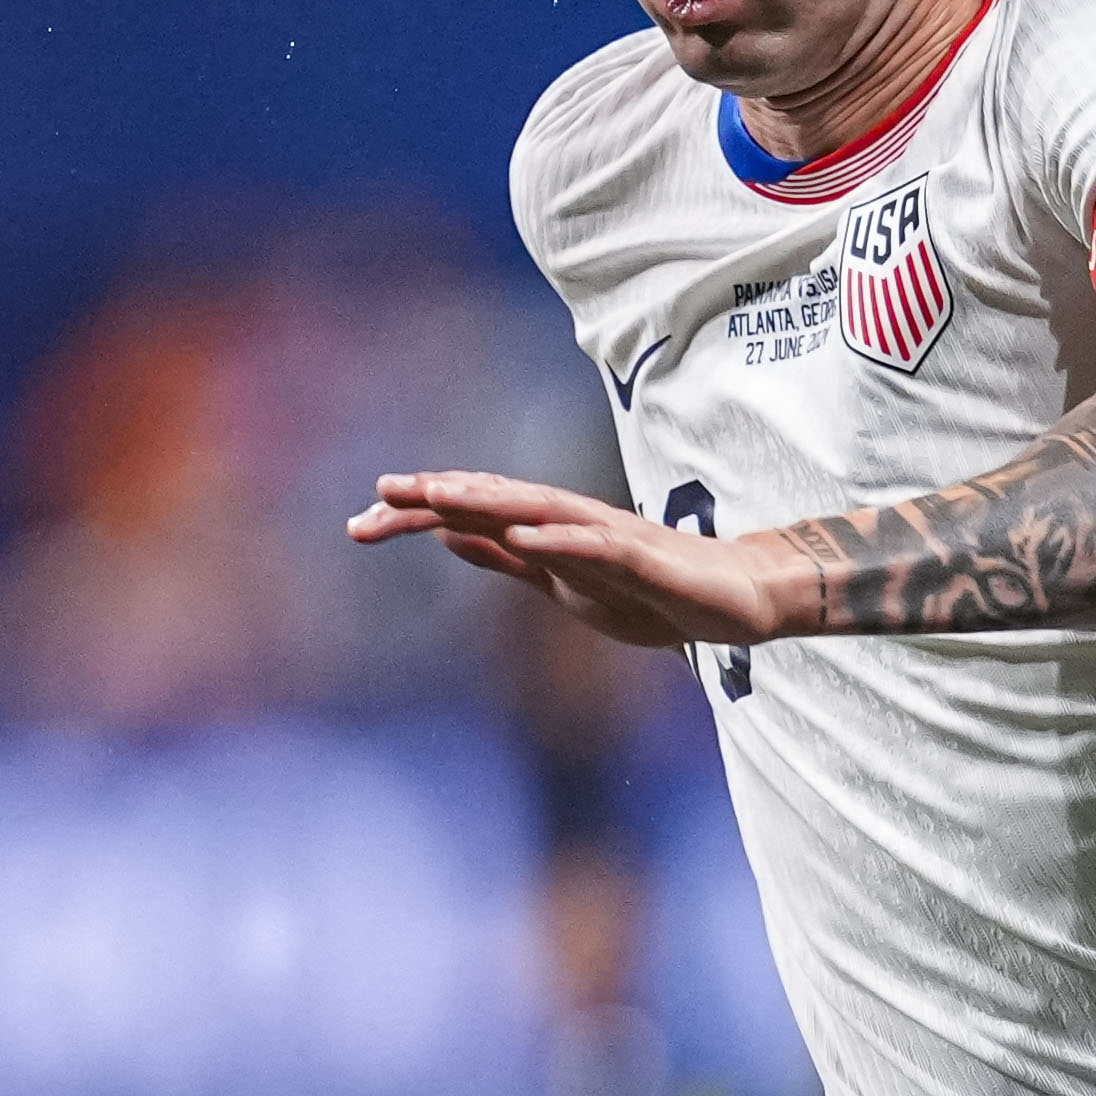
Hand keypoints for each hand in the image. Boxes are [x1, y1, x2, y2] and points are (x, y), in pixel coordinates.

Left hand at [352, 469, 805, 653]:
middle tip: (377, 493)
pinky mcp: (641, 557)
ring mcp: (605, 535)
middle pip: (493, 501)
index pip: (472, 517)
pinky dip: (556, 537)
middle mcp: (569, 522)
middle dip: (436, 496)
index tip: (362, 523)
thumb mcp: (563, 586)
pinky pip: (593, 545)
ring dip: (485, 500)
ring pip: (536, 508)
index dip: (419, 516)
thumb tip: (452, 539)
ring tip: (435, 494)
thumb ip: (510, 562)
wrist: (733, 601)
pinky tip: (520, 535)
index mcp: (546, 533)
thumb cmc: (651, 594)